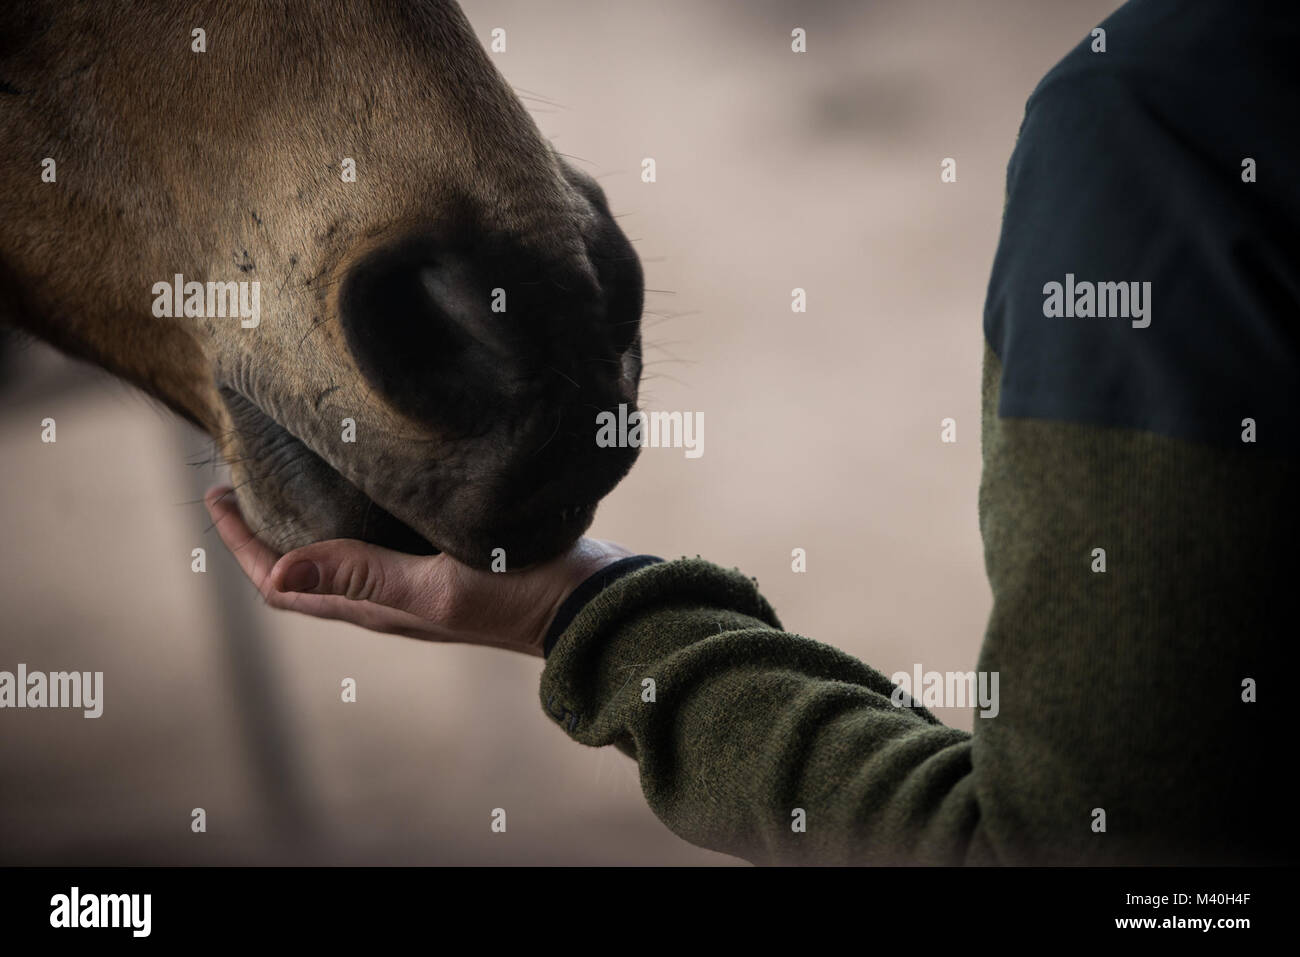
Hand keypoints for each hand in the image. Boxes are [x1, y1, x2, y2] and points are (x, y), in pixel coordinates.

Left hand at [203, 485, 634, 656]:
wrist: (592, 605)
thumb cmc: (520, 596)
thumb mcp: (437, 588)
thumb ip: (363, 578)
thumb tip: (274, 577)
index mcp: (375, 609)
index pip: (282, 585)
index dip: (242, 545)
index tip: (217, 494)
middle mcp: (387, 602)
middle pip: (303, 571)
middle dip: (265, 530)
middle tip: (244, 476)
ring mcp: (418, 585)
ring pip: (340, 557)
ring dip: (307, 523)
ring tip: (292, 473)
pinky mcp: (448, 565)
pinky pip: (380, 544)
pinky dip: (354, 516)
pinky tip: (369, 481)